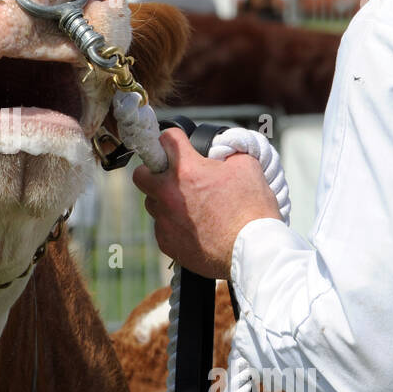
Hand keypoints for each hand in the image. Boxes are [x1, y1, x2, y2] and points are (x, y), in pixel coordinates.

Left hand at [132, 128, 280, 278]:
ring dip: (165, 200)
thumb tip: (222, 154)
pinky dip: (173, 225)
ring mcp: (164, 220)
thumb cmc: (252, 210)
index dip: (174, 139)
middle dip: (153, 171)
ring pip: (151, 202)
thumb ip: (228, 154)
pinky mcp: (166, 242)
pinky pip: (161, 227)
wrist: (251, 252)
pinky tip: (193, 228)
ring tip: (189, 206)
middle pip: (141, 174)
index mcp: (186, 170)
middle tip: (171, 176)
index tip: (178, 144)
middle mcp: (168, 193)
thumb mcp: (247, 167)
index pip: (166, 139)